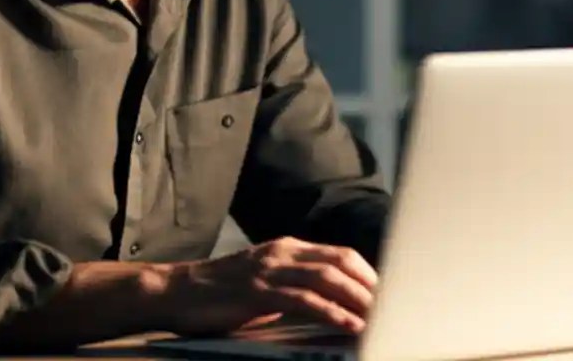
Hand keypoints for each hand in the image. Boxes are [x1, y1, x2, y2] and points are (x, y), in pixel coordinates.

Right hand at [159, 236, 377, 335]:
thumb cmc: (221, 292)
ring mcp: (270, 269)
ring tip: (380, 318)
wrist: (177, 291)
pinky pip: (304, 300)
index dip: (369, 273)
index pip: (340, 254)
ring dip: (358, 299)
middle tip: (395, 307)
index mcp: (288, 248)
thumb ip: (295, 286)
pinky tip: (348, 324)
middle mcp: (283, 252)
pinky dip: (331, 312)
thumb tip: (330, 303)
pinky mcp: (258, 291)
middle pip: (341, 262)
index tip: (390, 294)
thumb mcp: (264, 282)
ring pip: (327, 279)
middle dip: (371, 286)